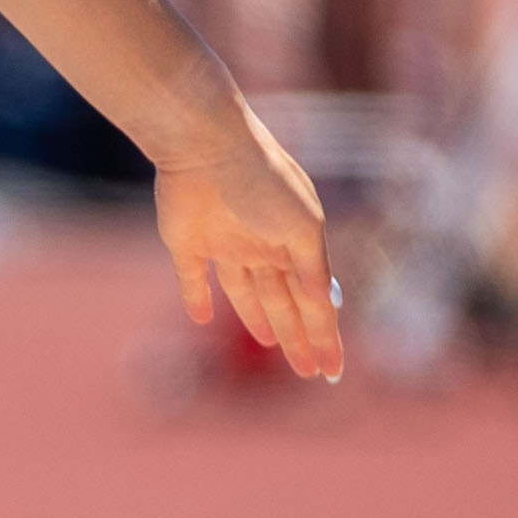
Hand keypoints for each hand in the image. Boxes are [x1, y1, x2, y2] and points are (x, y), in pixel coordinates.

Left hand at [153, 106, 341, 380]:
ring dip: (256, 319)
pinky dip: (196, 298)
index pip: (313, 301)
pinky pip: (192, 278)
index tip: (332, 370)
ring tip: (270, 344)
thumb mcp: (301, 226)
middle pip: (281, 302)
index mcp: (294, 241)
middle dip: (297, 337)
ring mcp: (223, 243)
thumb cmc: (262, 181)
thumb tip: (326, 306)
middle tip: (309, 373)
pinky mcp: (185, 242)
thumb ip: (312, 269)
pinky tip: (201, 317)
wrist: (203, 144)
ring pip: (244, 293)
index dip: (323, 337)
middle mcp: (260, 245)